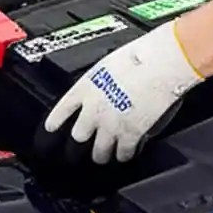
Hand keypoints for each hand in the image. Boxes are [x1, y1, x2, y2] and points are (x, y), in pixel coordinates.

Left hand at [43, 21, 203, 163]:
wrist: (160, 64)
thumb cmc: (141, 56)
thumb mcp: (109, 65)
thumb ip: (102, 84)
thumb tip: (107, 93)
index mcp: (86, 88)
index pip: (62, 110)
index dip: (56, 121)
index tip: (52, 128)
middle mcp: (93, 110)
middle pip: (78, 137)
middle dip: (83, 143)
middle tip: (88, 145)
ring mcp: (110, 125)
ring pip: (99, 153)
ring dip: (103, 155)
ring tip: (107, 156)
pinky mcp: (130, 135)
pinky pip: (123, 154)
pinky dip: (126, 155)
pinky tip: (128, 153)